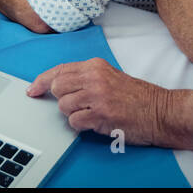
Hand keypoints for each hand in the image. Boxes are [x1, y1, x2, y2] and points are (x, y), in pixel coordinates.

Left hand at [28, 58, 170, 145]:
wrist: (160, 111)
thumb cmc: (137, 97)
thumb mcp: (109, 76)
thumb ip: (85, 77)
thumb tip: (59, 84)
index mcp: (95, 66)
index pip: (59, 70)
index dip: (42, 81)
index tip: (33, 89)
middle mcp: (94, 78)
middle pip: (57, 88)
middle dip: (63, 100)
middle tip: (78, 105)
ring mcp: (97, 96)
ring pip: (64, 106)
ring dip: (74, 114)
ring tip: (91, 114)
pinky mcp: (101, 114)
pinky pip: (75, 122)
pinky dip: (81, 126)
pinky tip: (96, 123)